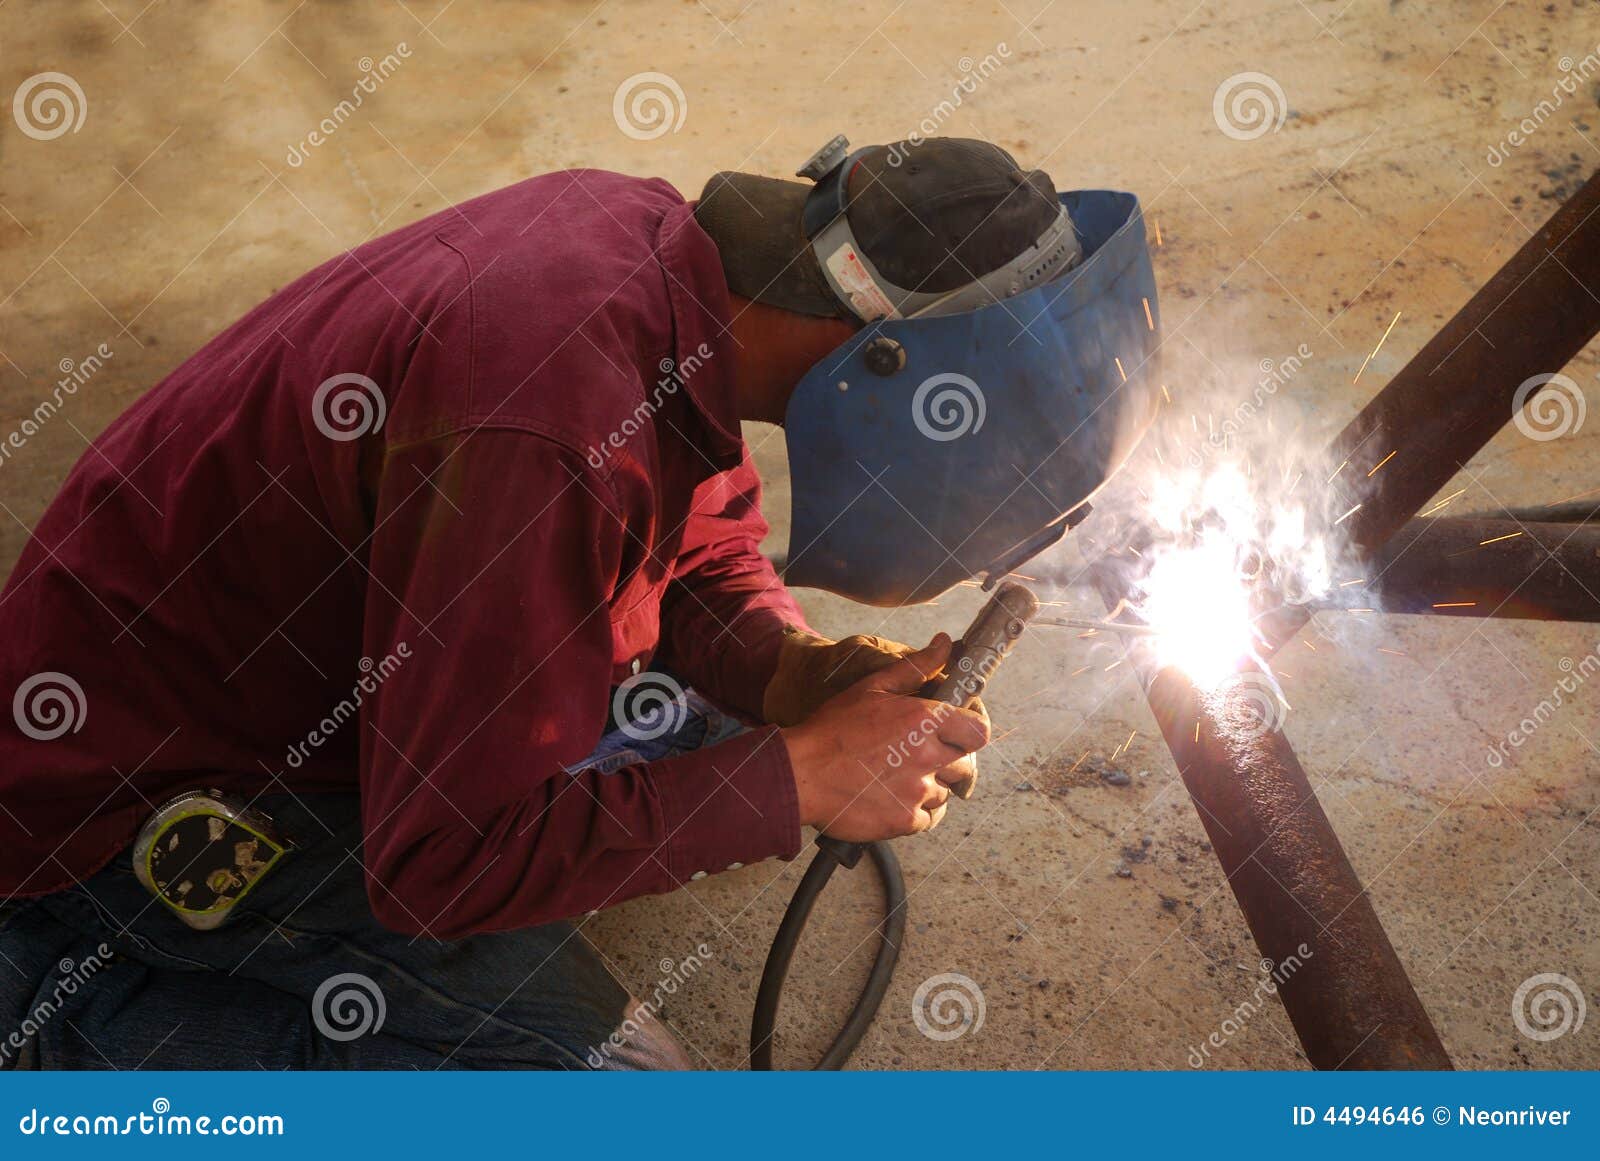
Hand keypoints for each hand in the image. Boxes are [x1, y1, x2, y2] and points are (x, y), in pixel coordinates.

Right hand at [780, 635, 990, 842]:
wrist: (801, 774)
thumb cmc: (833, 730)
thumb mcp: (873, 688)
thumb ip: (915, 668)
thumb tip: (945, 644)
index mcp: (924, 720)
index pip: (979, 731)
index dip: (969, 733)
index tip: (956, 734)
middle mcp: (927, 756)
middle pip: (965, 766)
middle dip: (946, 762)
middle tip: (917, 758)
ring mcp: (917, 792)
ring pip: (944, 793)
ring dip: (928, 788)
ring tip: (896, 778)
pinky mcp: (905, 820)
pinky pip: (927, 819)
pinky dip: (914, 813)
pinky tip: (891, 799)